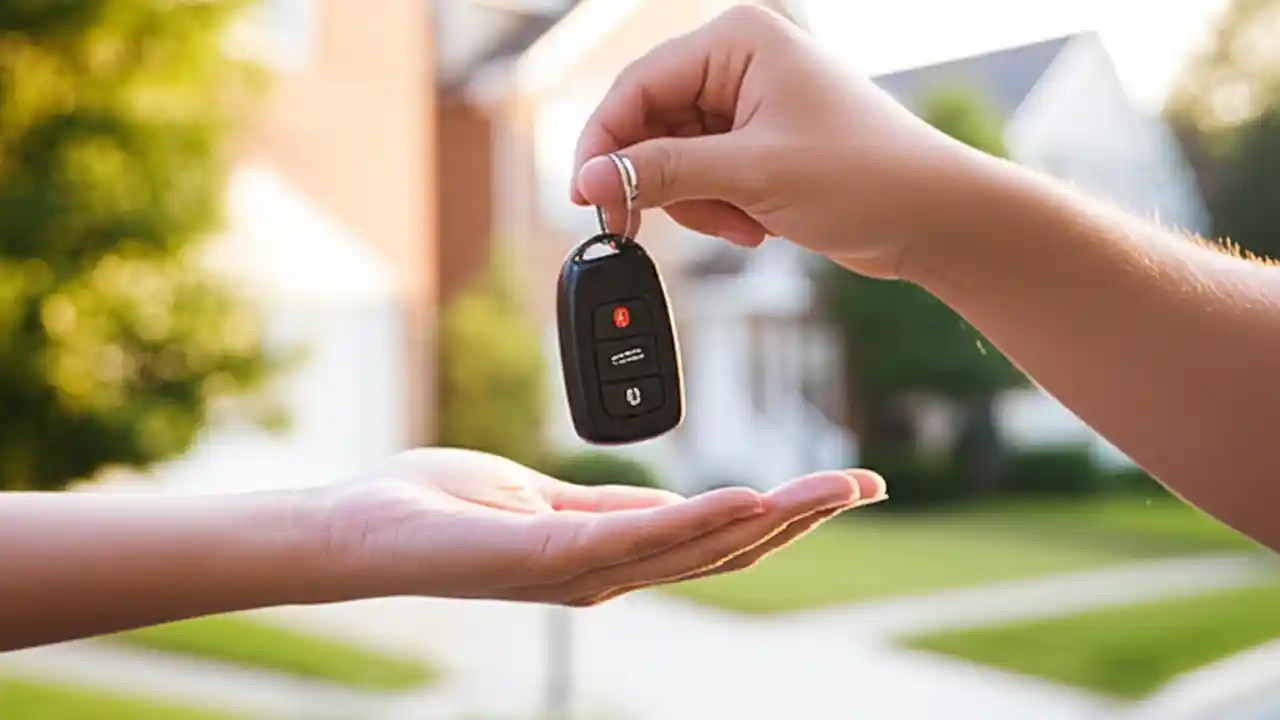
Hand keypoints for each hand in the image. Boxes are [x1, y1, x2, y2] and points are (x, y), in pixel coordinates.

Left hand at [311, 448, 884, 605]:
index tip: (843, 486)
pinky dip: (700, 520)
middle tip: (867, 484)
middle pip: (728, 546)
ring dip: (774, 519)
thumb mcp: (544, 500)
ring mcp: (585, 571)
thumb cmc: (444, 507)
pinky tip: (750, 498)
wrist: (366, 525)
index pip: (716, 535)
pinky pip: (639, 538)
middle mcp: (611, 573)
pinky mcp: (552, 558)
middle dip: (803, 519)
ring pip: (700, 545)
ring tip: (833, 489)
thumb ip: (610, 507)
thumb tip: (669, 502)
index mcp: (613, 553)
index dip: (785, 515)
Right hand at [572, 5, 972, 278]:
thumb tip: (592, 180)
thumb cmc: (868, 176)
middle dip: (658, 181)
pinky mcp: (759, 146)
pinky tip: (756, 224)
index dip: (603, 143)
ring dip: (697, 203)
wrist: (933, 219)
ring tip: (742, 221)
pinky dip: (719, 209)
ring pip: (674, 159)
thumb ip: (663, 173)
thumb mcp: (752, 175)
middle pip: (650, 124)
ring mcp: (750, 106)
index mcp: (739, 39)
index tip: (584, 195)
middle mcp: (741, 63)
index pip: (638, 85)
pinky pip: (704, 178)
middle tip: (647, 227)